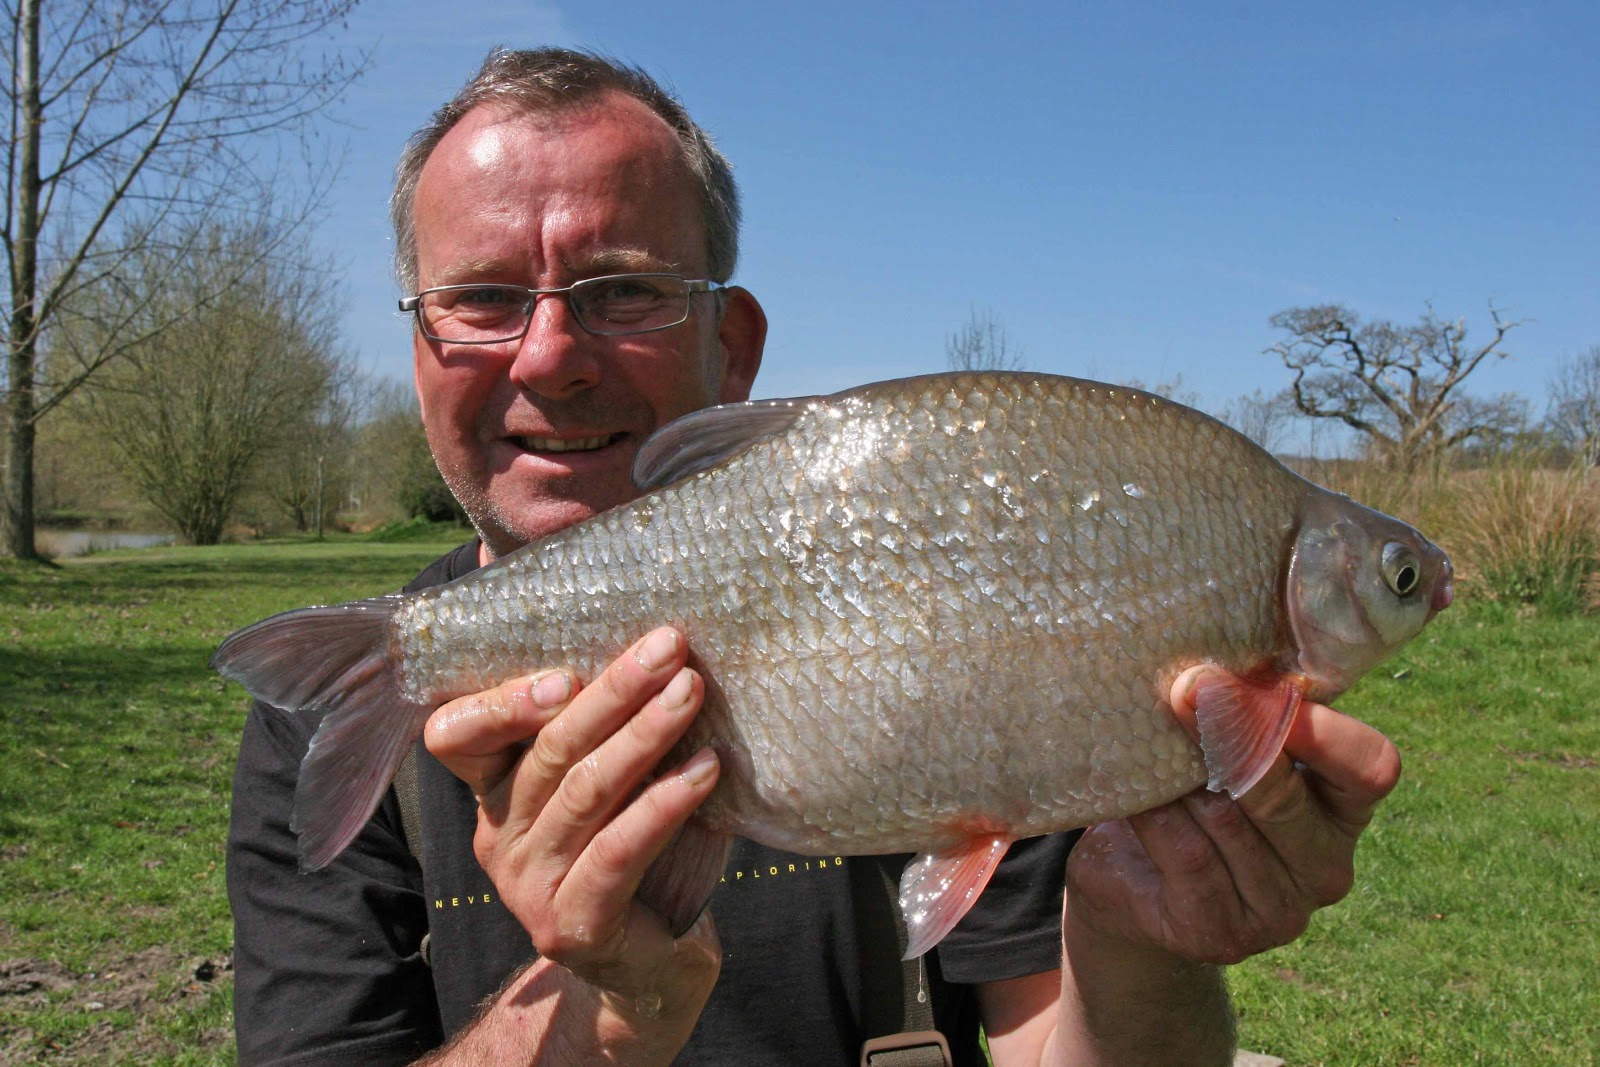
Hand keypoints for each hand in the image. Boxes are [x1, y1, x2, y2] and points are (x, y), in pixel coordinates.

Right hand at [422, 627, 721, 1056]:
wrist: (653, 963)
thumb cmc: (640, 847)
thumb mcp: (615, 775)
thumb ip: (608, 717)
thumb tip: (647, 622)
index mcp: (495, 790)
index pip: (457, 734)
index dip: (500, 701)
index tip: (565, 668)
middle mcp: (499, 835)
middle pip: (547, 749)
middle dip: (613, 690)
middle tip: (669, 645)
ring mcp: (528, 885)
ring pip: (584, 793)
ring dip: (645, 735)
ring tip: (693, 692)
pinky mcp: (570, 925)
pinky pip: (618, 851)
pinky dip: (666, 804)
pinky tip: (707, 770)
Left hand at [1066, 665, 1402, 964]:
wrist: (1130, 879)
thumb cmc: (1186, 789)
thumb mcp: (1225, 745)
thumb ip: (1243, 709)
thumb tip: (1211, 664)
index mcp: (1344, 807)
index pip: (1369, 768)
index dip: (1325, 733)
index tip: (1270, 689)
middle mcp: (1325, 867)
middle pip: (1285, 795)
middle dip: (1229, 736)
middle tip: (1186, 688)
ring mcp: (1276, 910)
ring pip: (1225, 820)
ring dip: (1178, 775)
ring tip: (1147, 739)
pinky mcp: (1221, 933)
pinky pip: (1186, 854)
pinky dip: (1154, 814)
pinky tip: (1134, 793)